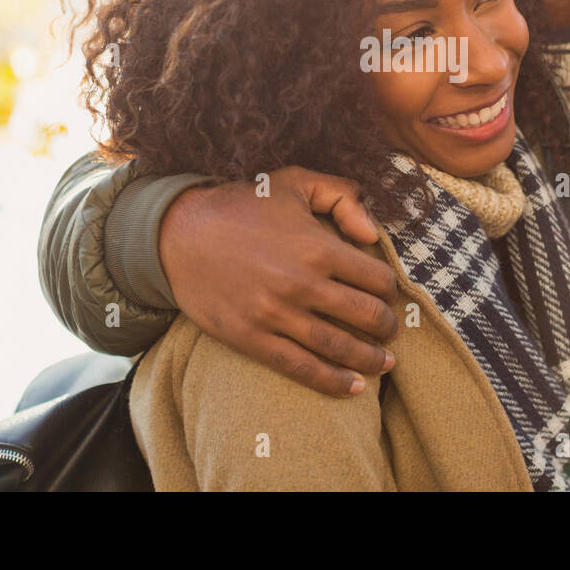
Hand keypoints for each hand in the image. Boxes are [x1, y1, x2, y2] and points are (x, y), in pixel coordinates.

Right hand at [158, 166, 399, 397]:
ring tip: (384, 363)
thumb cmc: (242, 205)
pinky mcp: (250, 337)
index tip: (387, 293)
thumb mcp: (294, 182)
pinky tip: (354, 388)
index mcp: (318, 246)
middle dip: (387, 327)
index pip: (377, 279)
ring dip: (370, 359)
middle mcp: (301, 284)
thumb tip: (373, 235)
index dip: (390, 289)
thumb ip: (342, 197)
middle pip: (366, 316)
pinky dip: (332, 382)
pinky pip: (300, 368)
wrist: (179, 233)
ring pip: (338, 347)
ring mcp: (275, 314)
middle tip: (390, 330)